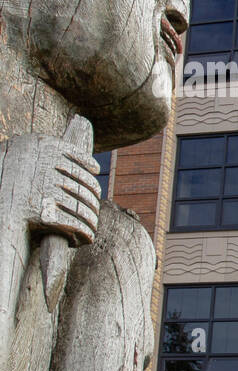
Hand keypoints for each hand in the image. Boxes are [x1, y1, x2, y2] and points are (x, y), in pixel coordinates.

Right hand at [3, 131, 100, 245]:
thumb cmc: (3, 185)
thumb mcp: (18, 157)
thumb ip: (40, 152)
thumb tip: (81, 132)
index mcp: (39, 145)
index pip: (76, 156)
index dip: (88, 165)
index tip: (94, 171)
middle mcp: (45, 164)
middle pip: (84, 183)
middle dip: (91, 198)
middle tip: (93, 207)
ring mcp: (46, 188)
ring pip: (83, 206)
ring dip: (90, 219)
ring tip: (90, 226)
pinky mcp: (46, 212)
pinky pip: (76, 223)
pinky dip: (84, 232)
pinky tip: (85, 237)